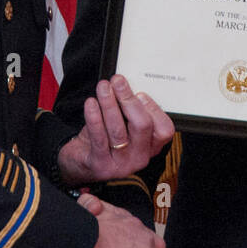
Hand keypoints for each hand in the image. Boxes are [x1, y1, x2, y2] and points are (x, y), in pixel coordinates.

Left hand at [57, 75, 173, 185]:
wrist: (83, 164)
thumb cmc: (105, 139)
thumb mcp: (123, 126)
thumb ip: (130, 111)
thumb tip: (126, 85)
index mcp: (151, 147)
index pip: (164, 130)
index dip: (153, 109)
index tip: (139, 92)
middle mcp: (140, 157)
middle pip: (142, 126)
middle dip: (129, 99)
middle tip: (118, 82)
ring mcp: (121, 164)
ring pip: (118, 129)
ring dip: (109, 103)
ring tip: (103, 88)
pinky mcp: (100, 165)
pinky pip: (99, 138)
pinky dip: (94, 117)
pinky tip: (91, 103)